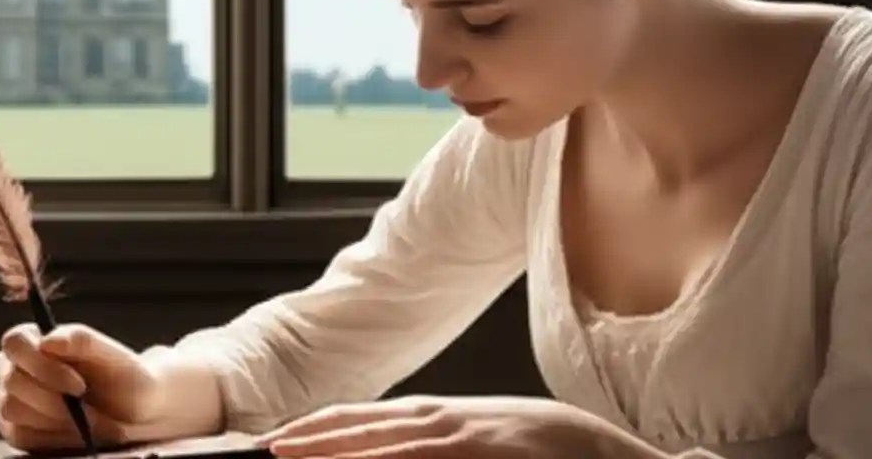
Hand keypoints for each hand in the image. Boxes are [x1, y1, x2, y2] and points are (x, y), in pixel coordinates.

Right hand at [0, 323, 167, 450]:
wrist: (135, 414)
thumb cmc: (122, 377)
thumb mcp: (112, 355)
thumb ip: (81, 340)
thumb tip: (48, 340)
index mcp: (36, 341)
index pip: (15, 342)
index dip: (41, 364)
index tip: (78, 383)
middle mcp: (16, 369)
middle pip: (12, 380)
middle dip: (54, 398)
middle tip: (87, 407)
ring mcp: (12, 401)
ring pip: (12, 409)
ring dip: (55, 418)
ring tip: (88, 419)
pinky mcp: (16, 431)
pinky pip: (19, 436)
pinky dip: (52, 437)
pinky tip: (75, 431)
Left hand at [256, 394, 664, 458]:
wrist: (605, 453)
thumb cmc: (546, 451)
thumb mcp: (486, 442)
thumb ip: (444, 447)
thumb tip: (398, 453)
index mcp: (444, 416)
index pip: (370, 418)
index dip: (325, 426)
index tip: (284, 437)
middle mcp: (445, 419)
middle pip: (364, 423)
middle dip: (312, 434)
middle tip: (266, 446)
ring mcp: (462, 434)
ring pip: (383, 438)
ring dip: (333, 444)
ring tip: (288, 452)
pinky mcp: (481, 451)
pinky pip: (420, 456)